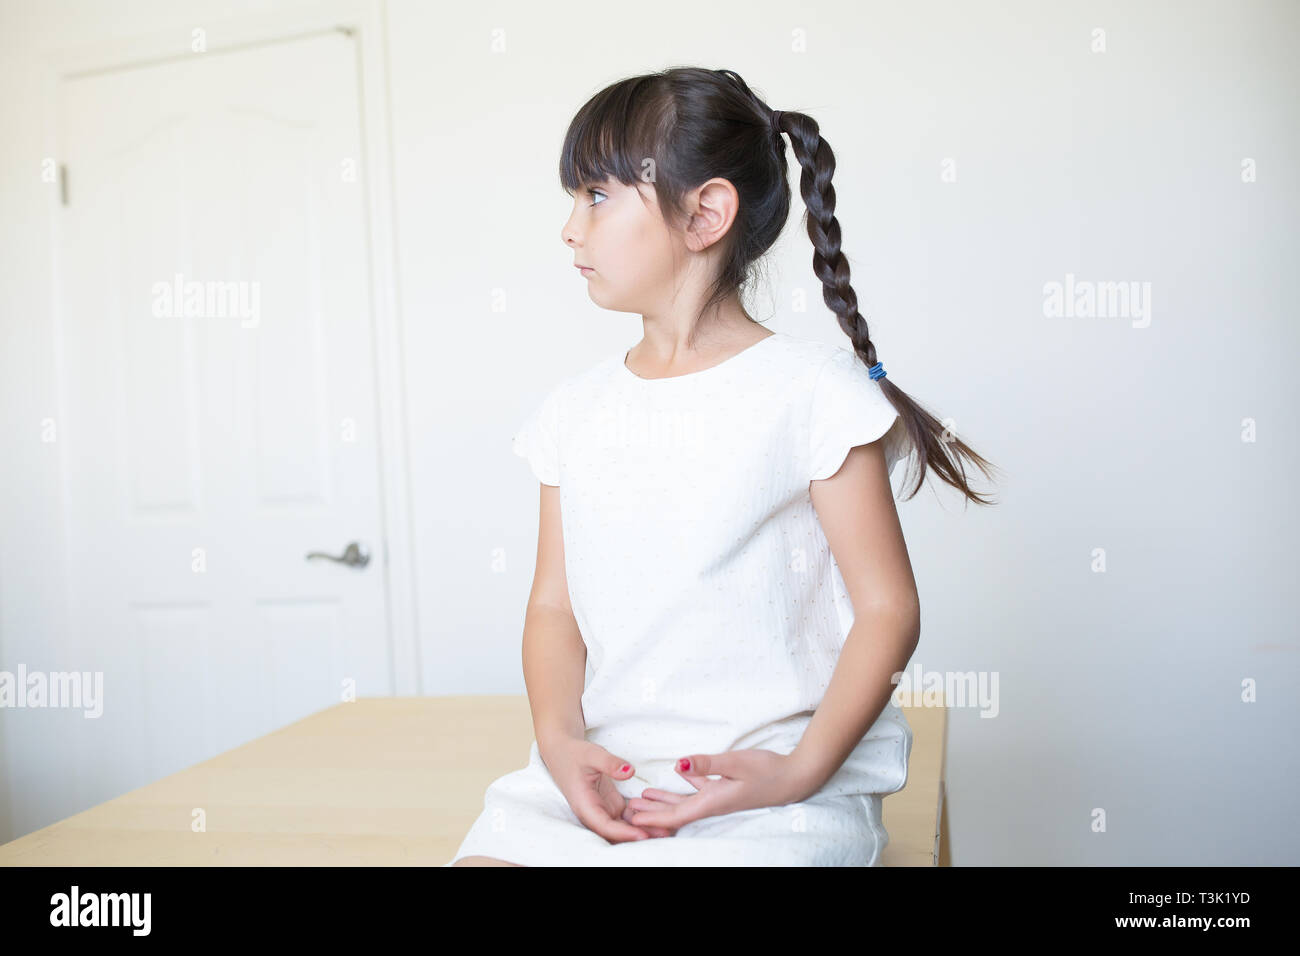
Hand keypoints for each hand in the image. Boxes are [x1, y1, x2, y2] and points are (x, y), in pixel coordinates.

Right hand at [538, 736, 674, 842]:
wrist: (564, 752)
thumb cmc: (574, 754)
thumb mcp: (591, 754)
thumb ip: (609, 763)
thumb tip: (629, 771)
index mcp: (584, 804)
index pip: (604, 825)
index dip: (624, 833)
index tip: (643, 835)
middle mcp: (594, 813)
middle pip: (617, 832)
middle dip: (639, 836)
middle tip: (665, 833)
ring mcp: (603, 810)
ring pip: (624, 828)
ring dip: (644, 829)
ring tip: (669, 829)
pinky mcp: (611, 806)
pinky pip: (628, 817)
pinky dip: (643, 819)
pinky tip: (662, 819)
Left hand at [626, 749, 811, 831]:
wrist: (794, 777)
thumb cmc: (767, 771)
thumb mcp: (735, 763)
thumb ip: (707, 764)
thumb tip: (678, 766)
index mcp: (712, 802)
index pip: (677, 816)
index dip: (654, 819)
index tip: (633, 819)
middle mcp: (713, 803)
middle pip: (676, 813)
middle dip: (652, 813)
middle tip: (627, 811)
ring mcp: (720, 797)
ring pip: (685, 802)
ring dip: (664, 801)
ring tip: (643, 798)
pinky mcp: (726, 788)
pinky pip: (699, 790)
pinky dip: (684, 787)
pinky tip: (677, 778)